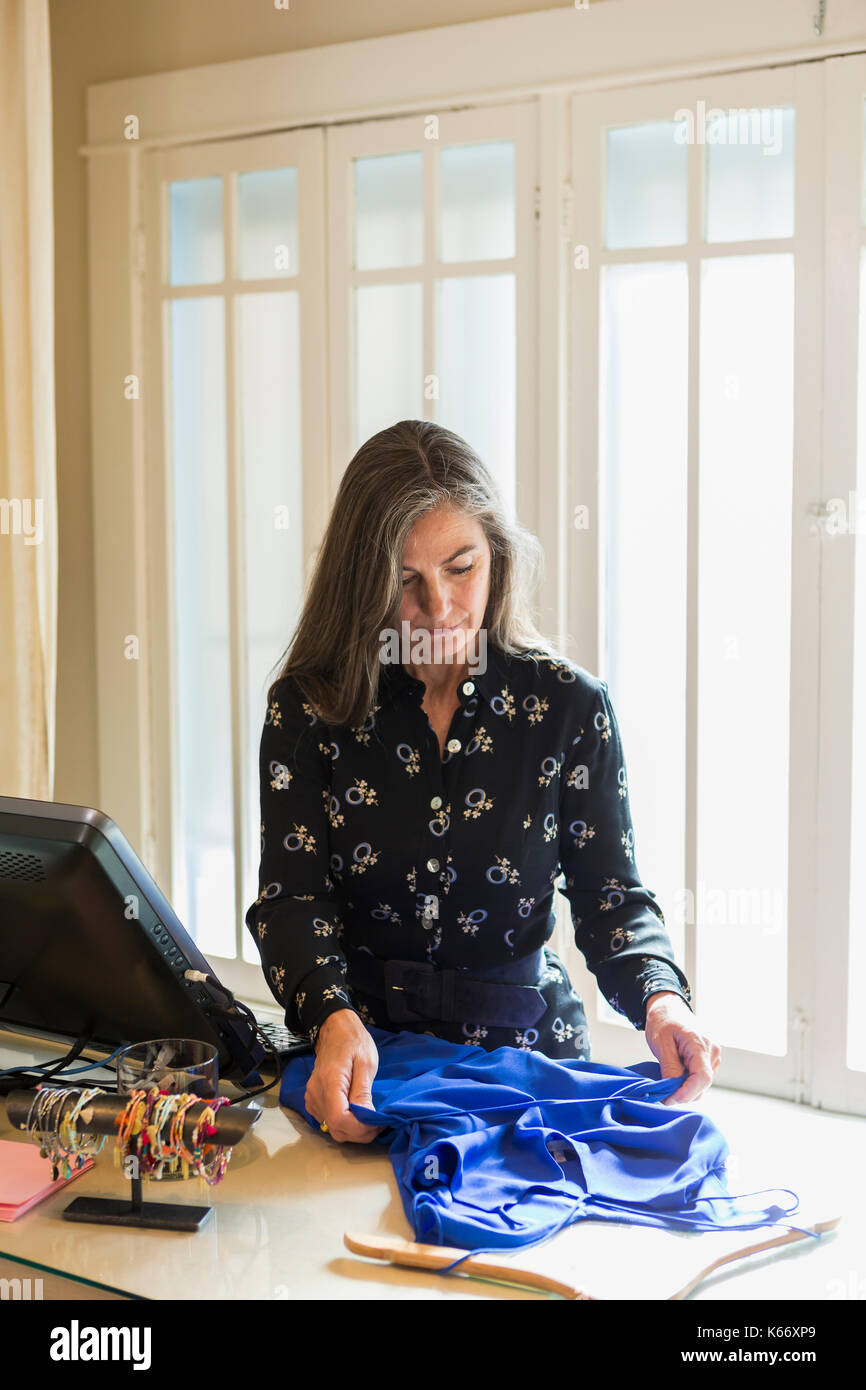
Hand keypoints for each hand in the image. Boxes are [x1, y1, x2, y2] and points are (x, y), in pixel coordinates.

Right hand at [304, 1008, 385, 1143]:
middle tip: (378, 1123)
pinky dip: (343, 1123)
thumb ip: (363, 1092)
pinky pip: (327, 1121)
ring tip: (369, 1118)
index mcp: (330, 1082)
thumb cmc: (353, 1042)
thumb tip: (366, 1118)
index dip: (360, 1128)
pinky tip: (355, 1113)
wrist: (335, 1029)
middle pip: (336, 1128)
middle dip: (360, 1132)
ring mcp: (312, 1097)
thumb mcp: (366, 1063)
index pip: (340, 1119)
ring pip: (332, 1128)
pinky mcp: (313, 1100)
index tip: (378, 1124)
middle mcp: (317, 1093)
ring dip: (353, 1130)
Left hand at [643, 992, 720, 1105]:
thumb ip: (669, 1067)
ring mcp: (714, 1054)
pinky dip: (688, 1081)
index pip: (702, 1078)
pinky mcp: (711, 1058)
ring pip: (702, 1083)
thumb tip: (673, 1091)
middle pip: (703, 1084)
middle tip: (663, 1094)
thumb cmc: (663, 1021)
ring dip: (686, 1087)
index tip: (669, 1100)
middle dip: (683, 1093)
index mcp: (700, 1044)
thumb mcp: (661, 1043)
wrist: (668, 1008)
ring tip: (668, 1078)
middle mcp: (713, 1050)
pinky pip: (701, 1077)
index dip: (686, 1093)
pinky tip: (676, 1073)